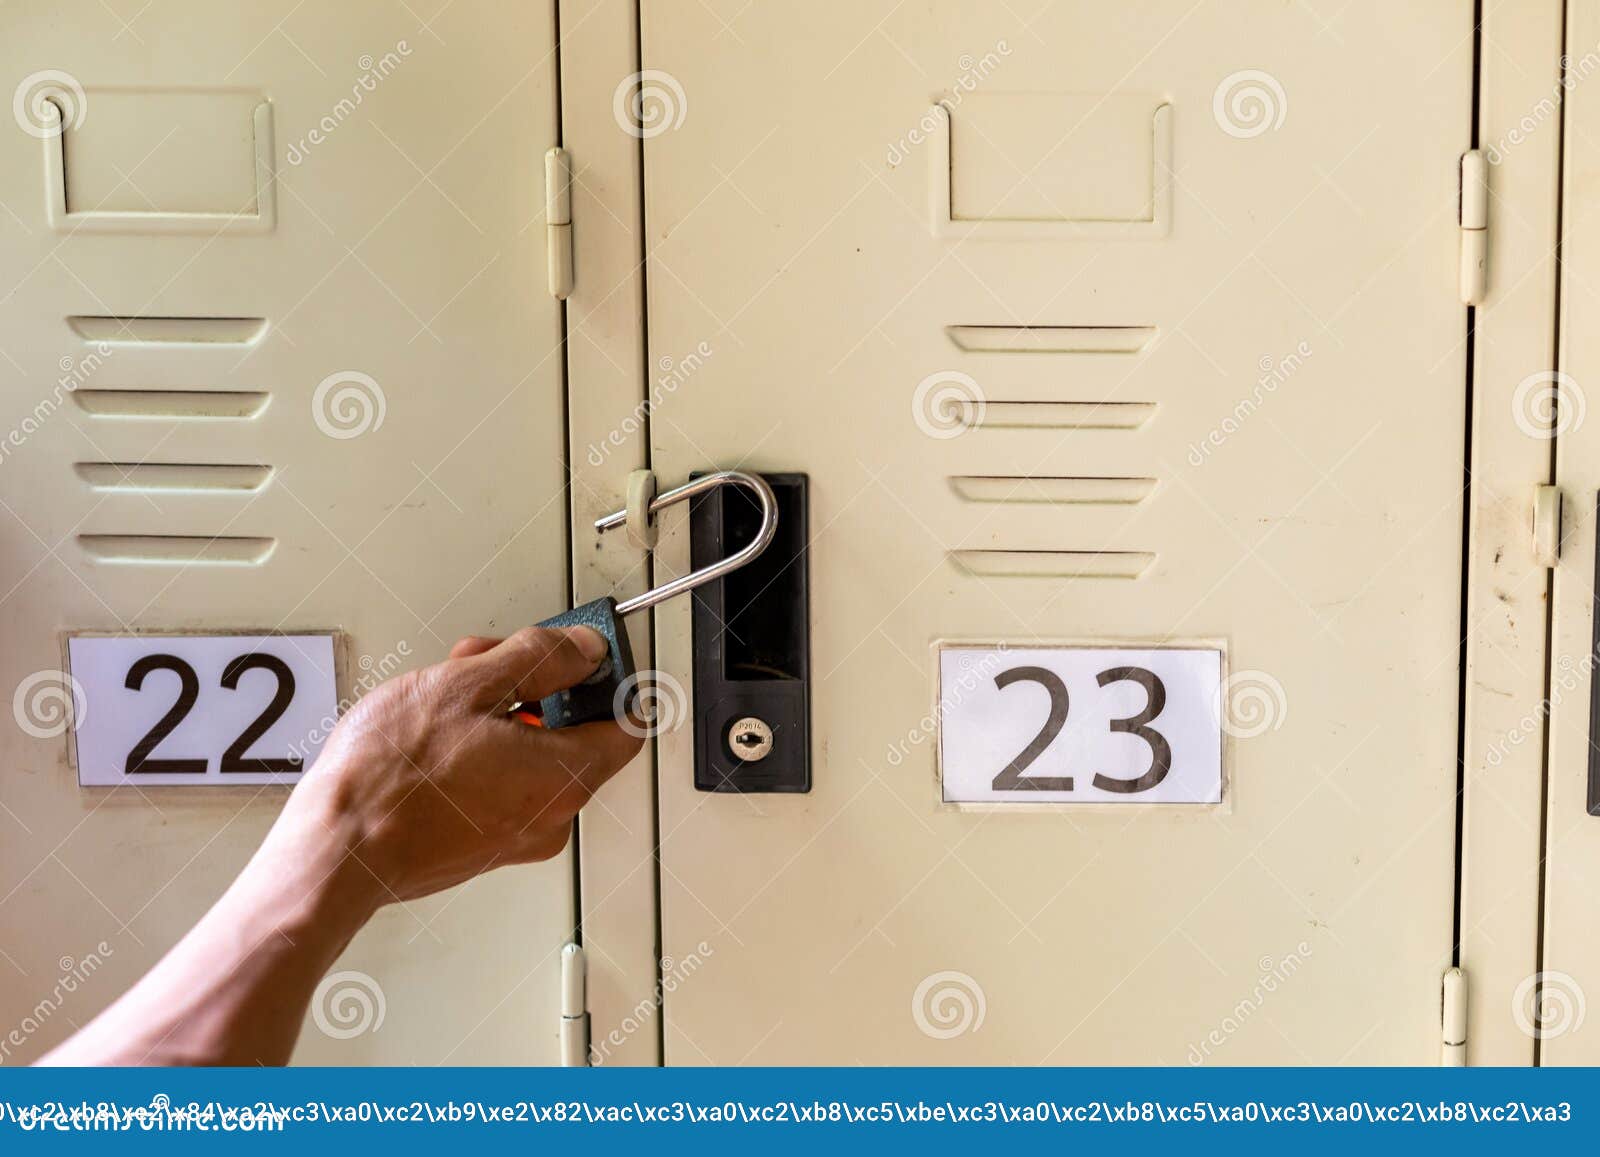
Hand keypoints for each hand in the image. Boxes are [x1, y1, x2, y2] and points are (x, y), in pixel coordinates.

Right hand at [268, 625, 642, 909]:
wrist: (334, 852)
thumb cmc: (390, 779)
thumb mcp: (468, 685)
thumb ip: (539, 659)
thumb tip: (584, 649)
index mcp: (565, 776)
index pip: (626, 721)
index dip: (605, 678)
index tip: (578, 652)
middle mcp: (552, 815)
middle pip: (570, 732)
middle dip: (530, 684)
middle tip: (482, 661)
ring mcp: (517, 837)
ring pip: (528, 754)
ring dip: (495, 713)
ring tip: (441, 693)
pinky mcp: (481, 847)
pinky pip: (500, 784)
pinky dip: (478, 751)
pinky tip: (432, 733)